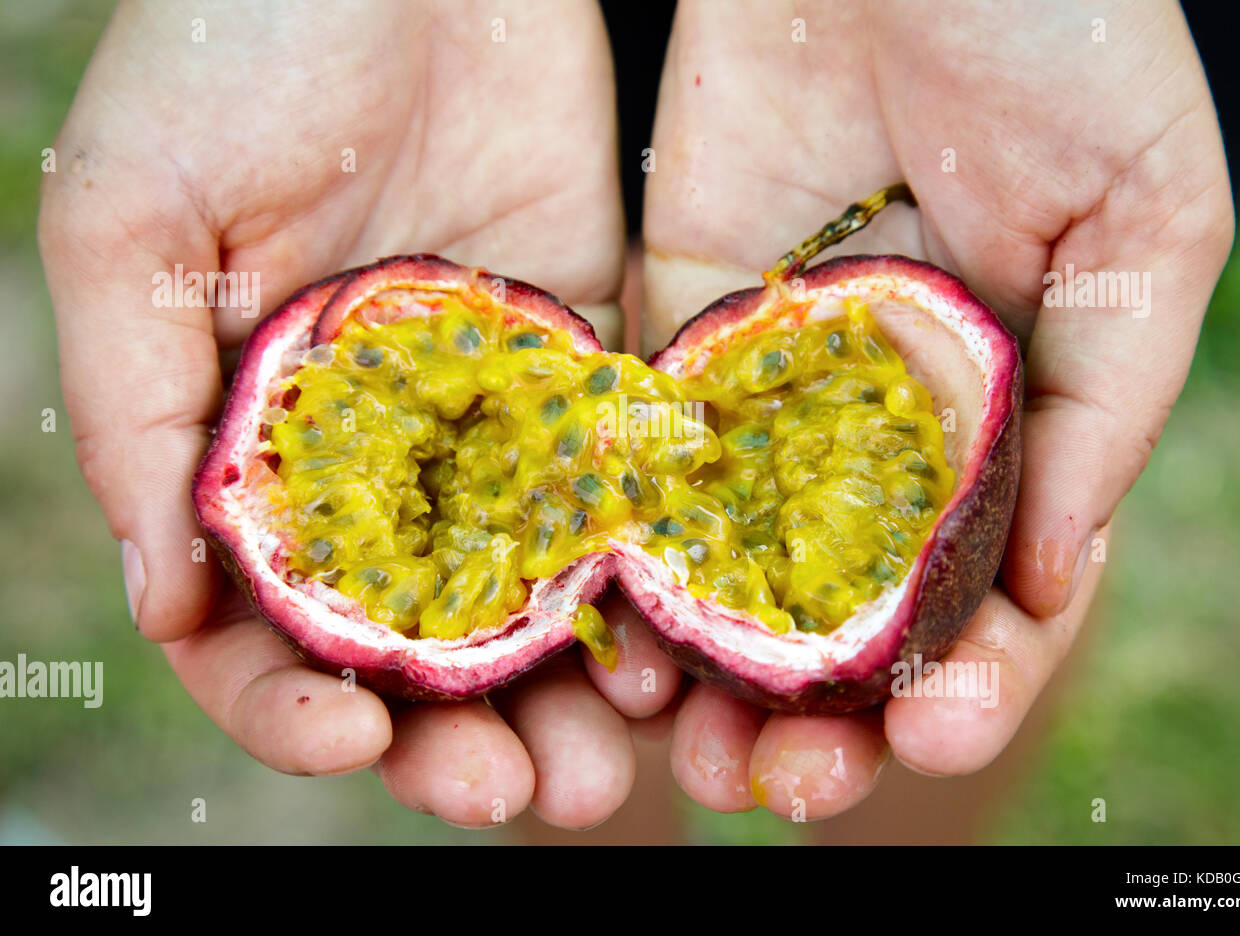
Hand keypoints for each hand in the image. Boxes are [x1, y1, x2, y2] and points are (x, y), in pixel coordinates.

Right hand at [39, 0, 659, 829]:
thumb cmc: (233, 50)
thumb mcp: (136, 220)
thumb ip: (138, 411)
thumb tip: (168, 605)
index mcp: (245, 446)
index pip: (261, 626)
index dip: (296, 706)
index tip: (357, 738)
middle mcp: (368, 458)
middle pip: (410, 646)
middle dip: (459, 737)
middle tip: (524, 798)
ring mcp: (481, 425)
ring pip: (523, 601)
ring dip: (566, 694)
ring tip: (620, 760)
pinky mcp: (580, 373)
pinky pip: (611, 503)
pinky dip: (637, 584)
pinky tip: (672, 642)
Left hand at [642, 0, 1232, 817]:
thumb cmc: (1061, 42)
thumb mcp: (1140, 225)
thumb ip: (1100, 405)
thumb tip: (1058, 580)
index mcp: (1008, 415)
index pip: (990, 589)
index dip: (972, 677)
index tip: (936, 731)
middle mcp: (887, 424)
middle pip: (851, 609)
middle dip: (825, 714)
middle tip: (789, 787)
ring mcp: (777, 389)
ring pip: (741, 569)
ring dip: (718, 679)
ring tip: (696, 759)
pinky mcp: (675, 336)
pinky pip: (652, 467)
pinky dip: (636, 562)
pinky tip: (618, 644)